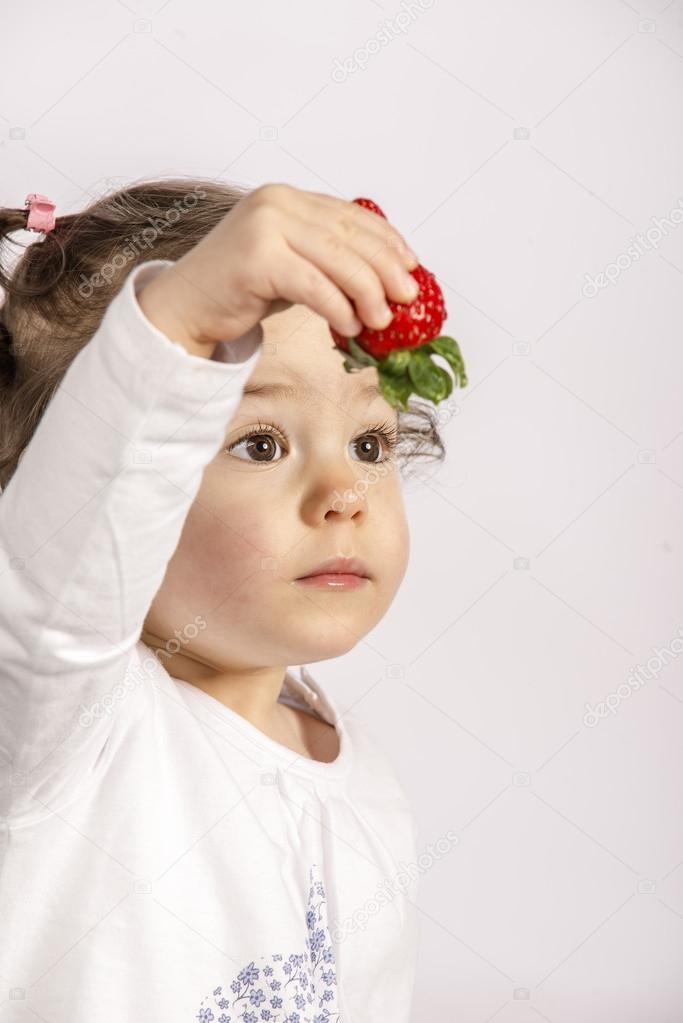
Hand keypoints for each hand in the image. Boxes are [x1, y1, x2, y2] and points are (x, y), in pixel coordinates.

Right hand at [136, 182, 419, 354]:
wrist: (187, 307)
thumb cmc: (241, 290)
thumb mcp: (292, 265)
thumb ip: (328, 262)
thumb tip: (385, 283)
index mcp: (288, 198)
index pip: (351, 215)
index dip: (387, 241)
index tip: (412, 266)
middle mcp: (277, 202)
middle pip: (349, 236)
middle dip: (385, 269)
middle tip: (409, 298)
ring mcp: (264, 226)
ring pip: (337, 260)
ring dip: (367, 293)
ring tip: (383, 321)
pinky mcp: (256, 257)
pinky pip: (313, 285)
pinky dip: (337, 308)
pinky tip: (350, 328)